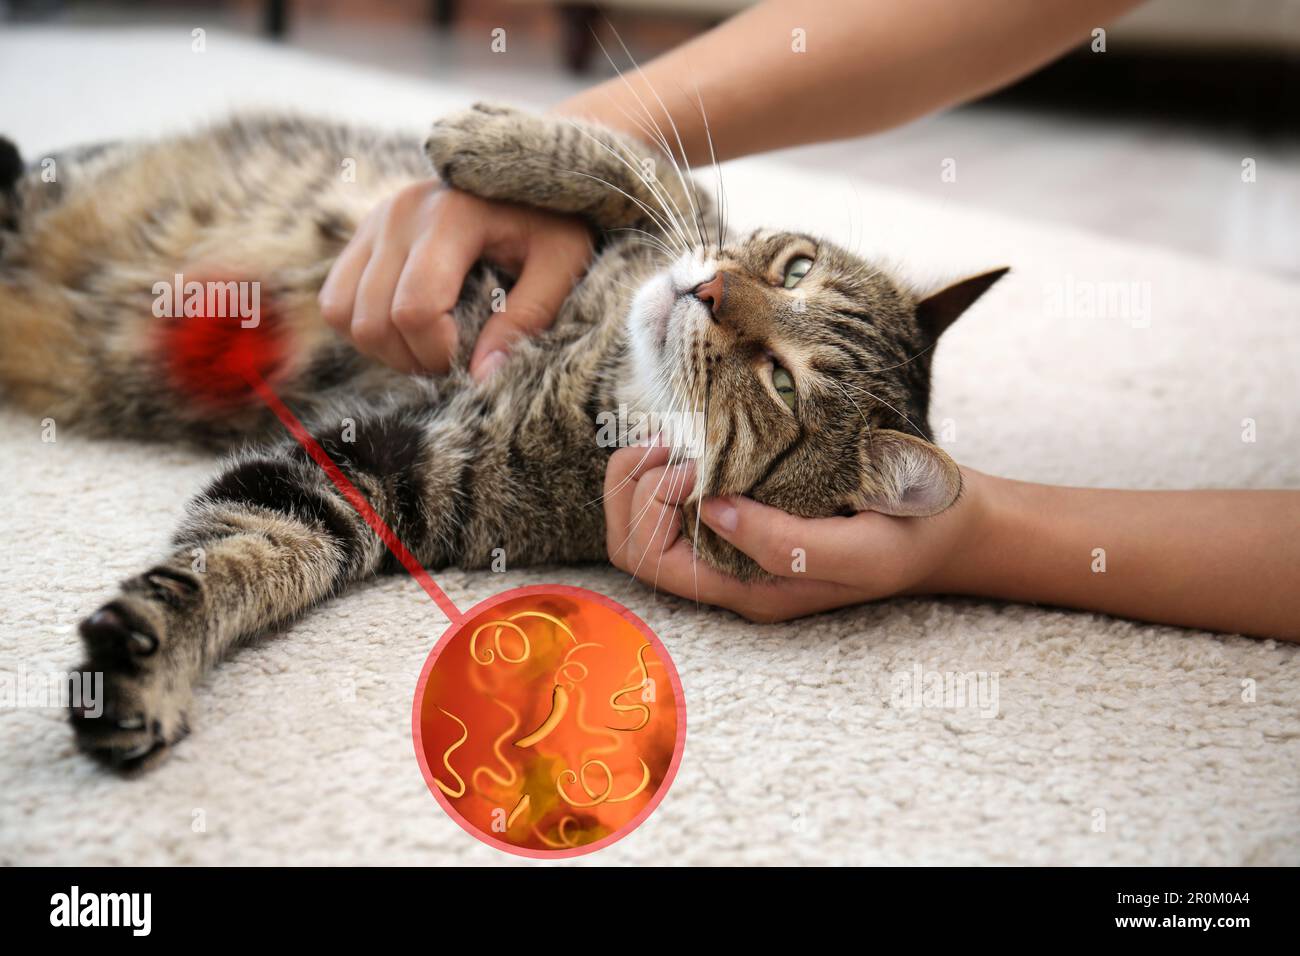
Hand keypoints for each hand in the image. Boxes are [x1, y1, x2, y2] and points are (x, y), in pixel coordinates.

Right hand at [319, 179, 593, 378]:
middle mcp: (401, 212)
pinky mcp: (363, 233)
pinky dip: (364, 329)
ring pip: (343, 314)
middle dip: (413, 358)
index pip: (414, 309)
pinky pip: (335, 301)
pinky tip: (408, 329)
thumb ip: (527, 318)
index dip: (437, 353)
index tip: (472, 359)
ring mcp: (375, 220)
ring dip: (385, 349)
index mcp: (452, 215)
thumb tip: (481, 376)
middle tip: (455, 358)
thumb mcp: (562, 265)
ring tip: (431, 345)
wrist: (531, 175)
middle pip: (373, 321)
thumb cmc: (554, 223)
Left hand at [603, 445, 987, 621]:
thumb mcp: (860, 550)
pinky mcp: (750, 508)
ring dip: (645, 472)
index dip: (649, 511)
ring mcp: (736, 539)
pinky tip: (695, 436)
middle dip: (630, 488)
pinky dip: (672, 461)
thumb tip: (711, 510)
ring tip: (672, 437)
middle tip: (663, 443)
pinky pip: (682, 493)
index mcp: (748, 590)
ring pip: (650, 516)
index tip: (690, 466)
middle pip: (637, 542)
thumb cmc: (911, 536)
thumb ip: (784, 544)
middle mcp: (730, 569)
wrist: (952, 522)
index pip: (653, 562)